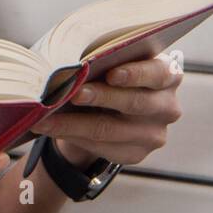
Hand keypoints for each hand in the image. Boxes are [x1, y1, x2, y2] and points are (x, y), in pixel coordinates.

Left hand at [33, 52, 182, 167]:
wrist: (104, 108)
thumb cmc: (105, 73)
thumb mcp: (108, 61)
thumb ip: (99, 58)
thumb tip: (67, 61)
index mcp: (167, 75)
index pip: (159, 73)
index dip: (136, 74)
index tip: (111, 74)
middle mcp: (166, 106)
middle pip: (134, 102)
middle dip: (101, 97)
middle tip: (73, 93)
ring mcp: (154, 134)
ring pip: (110, 129)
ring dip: (73, 122)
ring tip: (45, 115)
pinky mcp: (135, 154)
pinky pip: (100, 147)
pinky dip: (70, 135)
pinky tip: (46, 127)